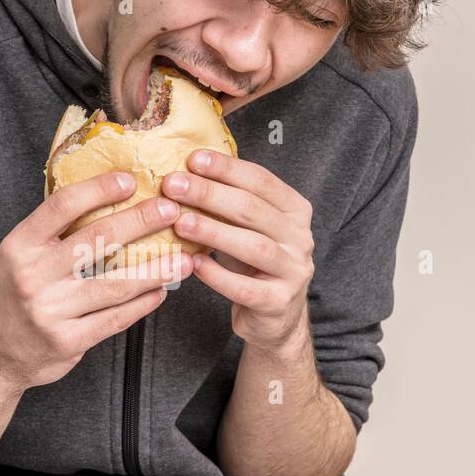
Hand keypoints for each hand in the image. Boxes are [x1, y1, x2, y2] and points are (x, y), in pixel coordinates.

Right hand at [0, 172, 192, 390]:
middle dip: (140, 221)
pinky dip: (143, 304)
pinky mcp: (68, 340)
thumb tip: (110, 198)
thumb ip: (56, 232)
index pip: (63, 206)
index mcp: (21, 245)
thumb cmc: (18, 294)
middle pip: (96, 240)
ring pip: (114, 285)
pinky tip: (162, 291)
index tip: (131, 180)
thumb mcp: (22, 254)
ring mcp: (51, 310)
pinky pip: (115, 318)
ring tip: (183, 258)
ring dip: (155, 270)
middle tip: (171, 209)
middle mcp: (33, 275)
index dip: (100, 189)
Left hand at [161, 150, 313, 353]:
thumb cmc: (252, 264)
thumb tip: (184, 171)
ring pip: (253, 246)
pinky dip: (218, 275)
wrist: (274, 316)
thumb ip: (227, 202)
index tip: (192, 159)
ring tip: (180, 223)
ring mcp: (294, 271)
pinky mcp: (279, 302)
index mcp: (295, 210)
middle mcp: (301, 237)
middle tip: (174, 186)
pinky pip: (246, 288)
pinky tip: (194, 264)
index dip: (226, 168)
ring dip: (213, 232)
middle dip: (210, 194)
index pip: (261, 180)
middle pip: (252, 209)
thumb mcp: (246, 228)